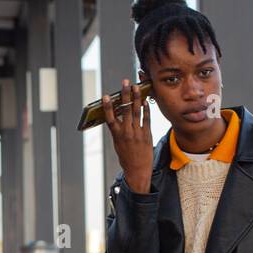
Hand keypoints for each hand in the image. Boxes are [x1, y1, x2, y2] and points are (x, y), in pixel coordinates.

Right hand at [103, 77, 153, 193]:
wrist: (138, 170)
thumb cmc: (126, 157)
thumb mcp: (118, 144)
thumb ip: (118, 130)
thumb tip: (117, 116)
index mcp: (116, 136)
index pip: (110, 118)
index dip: (107, 107)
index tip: (106, 96)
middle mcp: (126, 133)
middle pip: (125, 110)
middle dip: (125, 95)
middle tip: (125, 82)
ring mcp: (137, 133)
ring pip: (136, 112)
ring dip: (136, 98)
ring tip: (136, 87)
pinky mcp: (147, 134)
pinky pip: (146, 119)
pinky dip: (145, 109)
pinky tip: (145, 100)